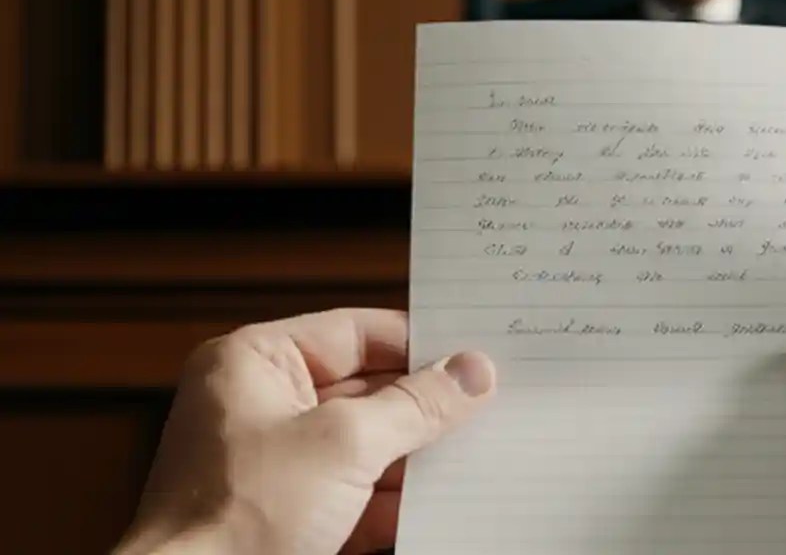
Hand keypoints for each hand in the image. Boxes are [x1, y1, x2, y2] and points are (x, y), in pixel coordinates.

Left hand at [113, 309, 494, 554]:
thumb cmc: (233, 517)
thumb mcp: (344, 445)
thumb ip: (415, 405)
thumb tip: (470, 372)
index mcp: (255, 363)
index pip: (355, 333)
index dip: (418, 342)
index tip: (475, 354)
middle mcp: (261, 406)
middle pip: (367, 389)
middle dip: (424, 404)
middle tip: (487, 404)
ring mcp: (274, 465)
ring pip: (367, 445)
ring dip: (417, 456)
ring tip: (477, 454)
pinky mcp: (288, 515)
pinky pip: (356, 494)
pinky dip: (396, 502)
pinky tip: (442, 504)